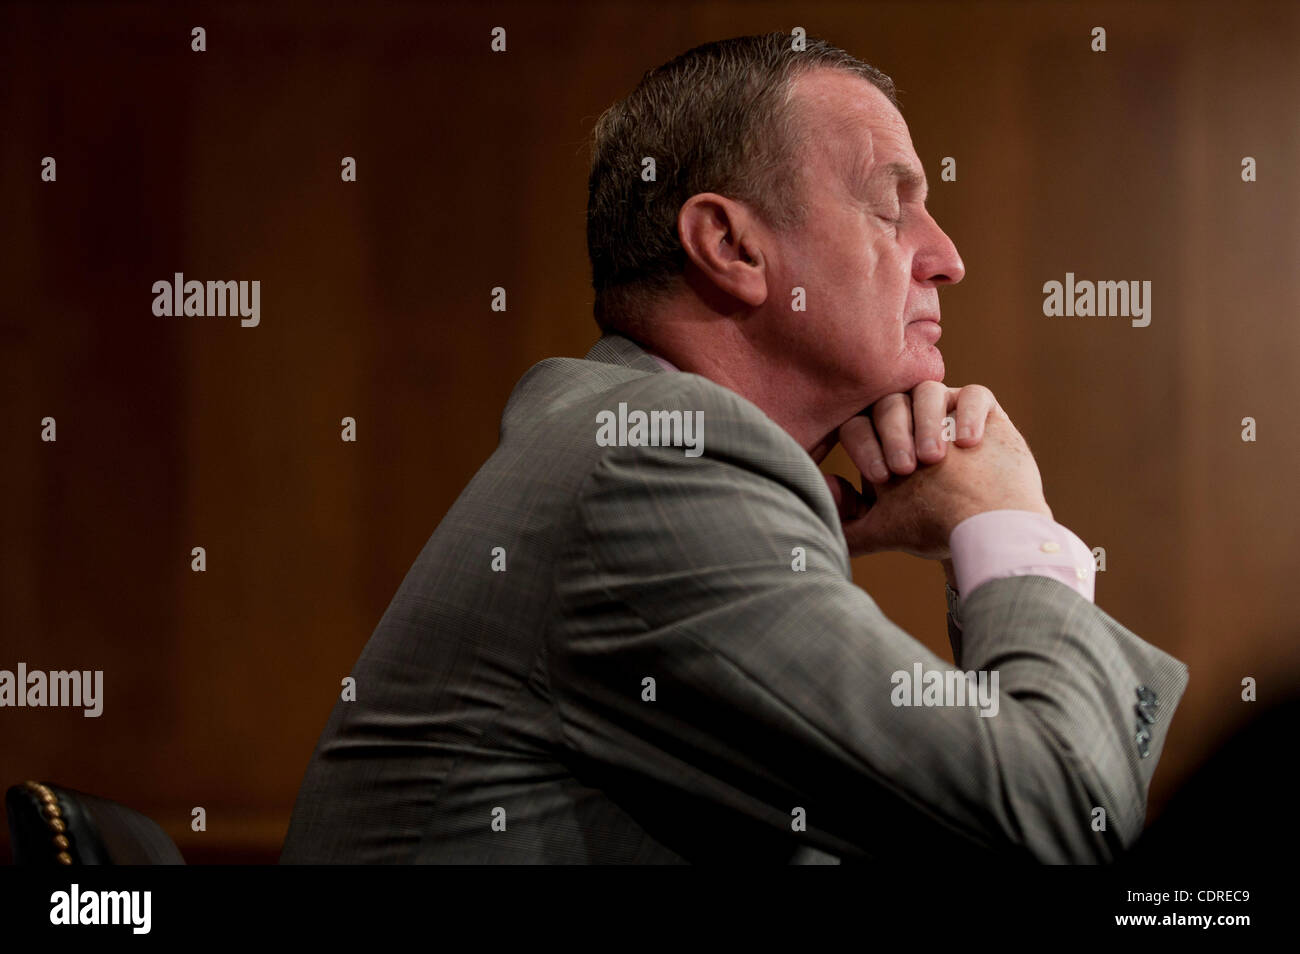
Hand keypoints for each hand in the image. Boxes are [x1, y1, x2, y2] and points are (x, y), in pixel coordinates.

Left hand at [829, 401, 1051, 559]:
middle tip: (907, 468)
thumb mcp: (883, 530)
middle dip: (894, 435)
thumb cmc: (933, 527)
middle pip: (888, 404)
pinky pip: (974, 394)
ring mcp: (946, 411)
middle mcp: (909, 418)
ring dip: (927, 421)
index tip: (882, 477)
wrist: (988, 532)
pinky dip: (969, 412)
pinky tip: (968, 442)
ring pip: (927, 391)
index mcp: (879, 441)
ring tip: (935, 457)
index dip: (865, 446)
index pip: (858, 426)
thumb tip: (825, 486)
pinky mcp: (983, 411)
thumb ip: (845, 519)